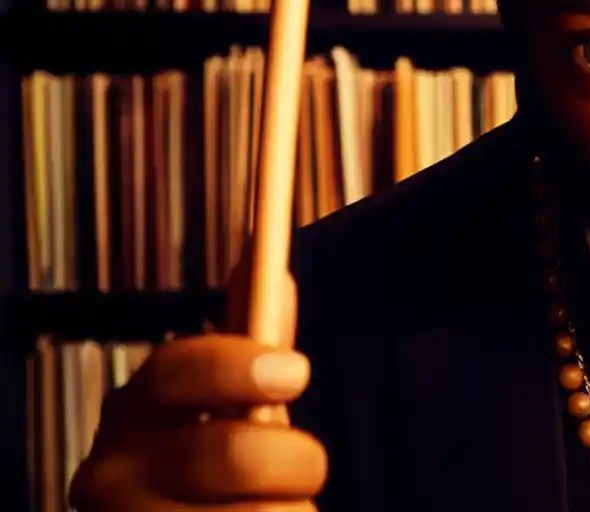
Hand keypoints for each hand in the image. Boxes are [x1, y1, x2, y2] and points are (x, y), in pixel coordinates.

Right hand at [68, 271, 327, 510]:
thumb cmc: (217, 477)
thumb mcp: (229, 410)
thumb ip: (252, 353)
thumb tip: (275, 272)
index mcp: (134, 413)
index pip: (177, 371)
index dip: (240, 365)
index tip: (298, 370)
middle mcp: (110, 476)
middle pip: (233, 455)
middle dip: (298, 460)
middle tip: (309, 467)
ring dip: (293, 511)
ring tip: (280, 510)